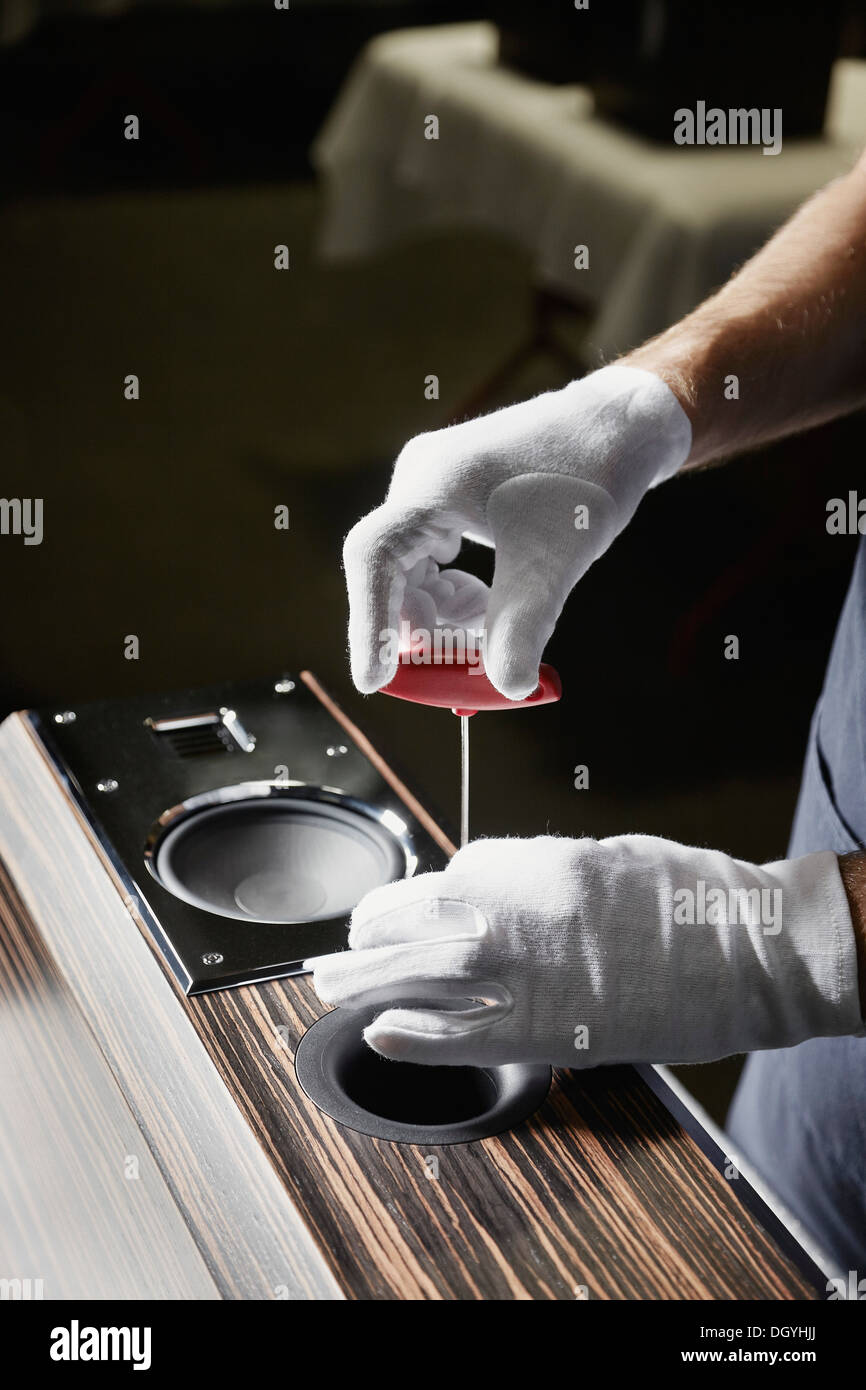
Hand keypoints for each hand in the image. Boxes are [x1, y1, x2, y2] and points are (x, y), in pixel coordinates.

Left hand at [307, 835, 862, 1067]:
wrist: (747, 949)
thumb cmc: (686, 896)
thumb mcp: (601, 859)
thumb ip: (538, 876)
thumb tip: (493, 890)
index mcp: (530, 862)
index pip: (447, 875)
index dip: (423, 897)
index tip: (408, 910)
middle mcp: (511, 911)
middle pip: (411, 922)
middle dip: (368, 938)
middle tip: (338, 953)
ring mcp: (522, 973)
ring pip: (416, 976)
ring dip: (366, 982)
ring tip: (331, 988)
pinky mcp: (544, 1029)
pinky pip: (458, 1035)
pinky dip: (411, 1035)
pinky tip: (378, 1034)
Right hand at [343, 365, 690, 699]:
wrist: (623, 426)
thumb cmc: (589, 478)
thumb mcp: (556, 559)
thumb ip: (523, 626)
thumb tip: (507, 687)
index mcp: (431, 483)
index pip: (374, 560)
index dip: (369, 624)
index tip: (373, 682)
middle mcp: (419, 481)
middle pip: (390, 575)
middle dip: (423, 631)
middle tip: (461, 677)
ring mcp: (432, 488)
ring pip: (412, 575)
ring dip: (444, 618)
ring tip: (492, 634)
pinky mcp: (451, 499)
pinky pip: (432, 563)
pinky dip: (458, 598)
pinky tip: (491, 608)